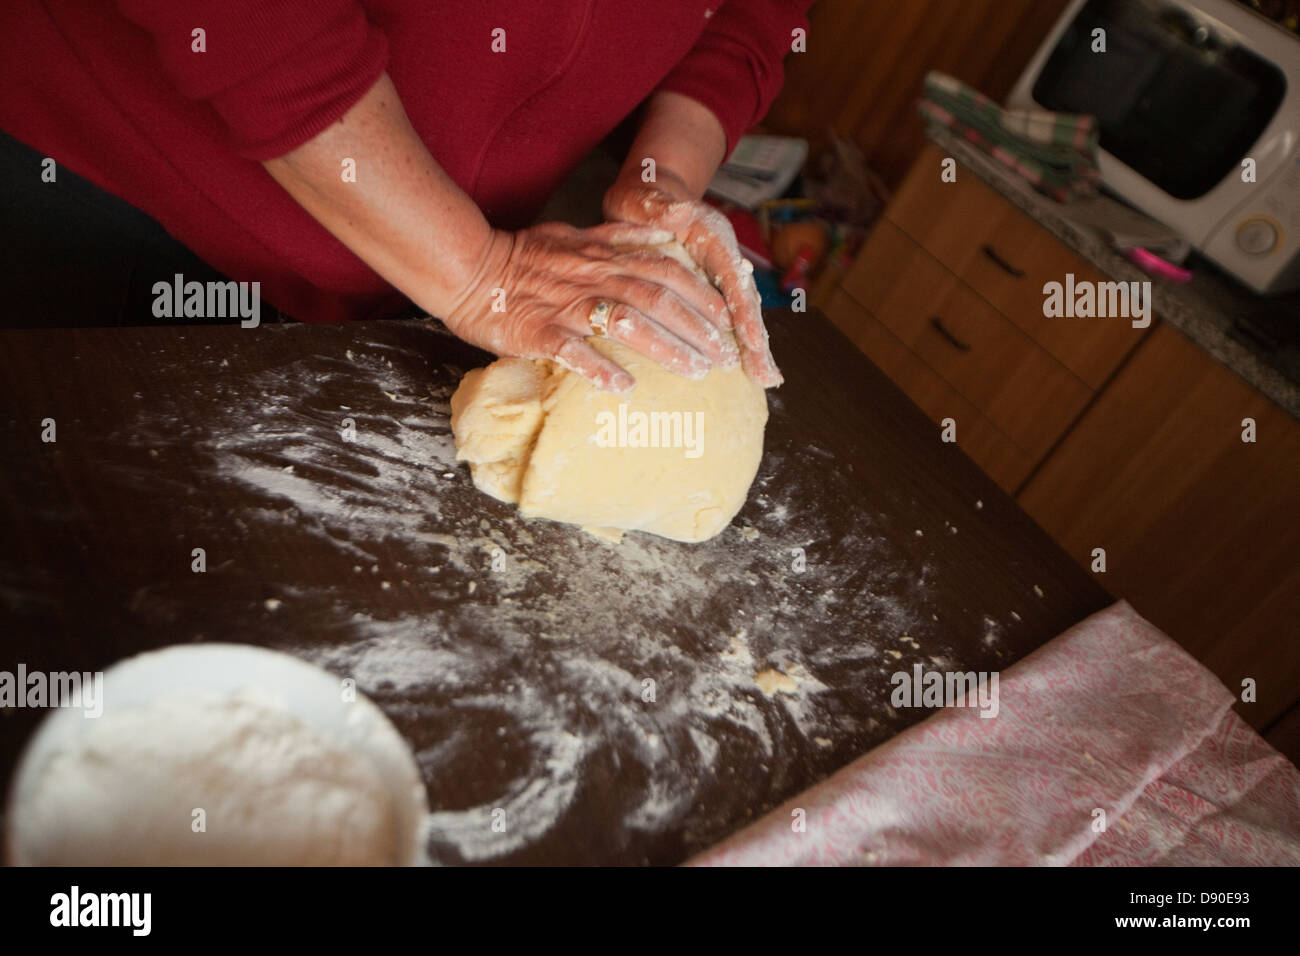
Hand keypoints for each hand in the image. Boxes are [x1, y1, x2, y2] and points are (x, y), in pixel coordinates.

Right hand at [442, 222, 739, 393]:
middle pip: (658, 299)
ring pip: (627, 322)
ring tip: (695, 372)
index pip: (665, 271)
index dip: (701, 295)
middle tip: (724, 357)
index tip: (727, 319)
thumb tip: (659, 236)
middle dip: (697, 328)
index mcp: (603, 256)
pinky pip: (572, 351)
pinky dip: (599, 369)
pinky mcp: (537, 331)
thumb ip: (617, 237)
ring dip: (666, 348)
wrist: (468, 266)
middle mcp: (592, 277)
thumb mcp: (574, 233)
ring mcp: (565, 305)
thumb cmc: (521, 255)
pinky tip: (625, 389)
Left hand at [603, 179, 782, 387]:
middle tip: (767, 376)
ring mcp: (718, 276)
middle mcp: (723, 258)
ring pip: (739, 315)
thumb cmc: (642, 201)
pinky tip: (742, 370)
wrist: (648, 200)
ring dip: (750, 347)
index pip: (733, 278)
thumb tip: (679, 209)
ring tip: (764, 378)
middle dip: (756, 340)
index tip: (751, 341)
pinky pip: (724, 320)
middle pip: (744, 303)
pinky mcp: (707, 290)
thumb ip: (658, 207)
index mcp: (713, 237)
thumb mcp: (643, 199)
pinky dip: (735, 343)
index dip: (742, 311)